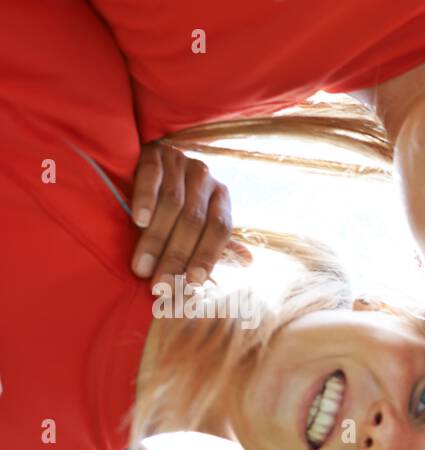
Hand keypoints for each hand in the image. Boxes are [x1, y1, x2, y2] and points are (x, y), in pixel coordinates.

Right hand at [130, 142, 249, 285]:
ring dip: (155, 239)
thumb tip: (249, 261)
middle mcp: (205, 178)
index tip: (192, 282)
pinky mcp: (154, 153)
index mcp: (221, 197)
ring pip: (172, 204)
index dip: (207, 255)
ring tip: (141, 267)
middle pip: (194, 221)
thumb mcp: (201, 222)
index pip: (220, 229)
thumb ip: (217, 243)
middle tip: (160, 284)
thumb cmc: (178, 203)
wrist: (152, 159)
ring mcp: (180, 163)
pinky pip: (151, 177)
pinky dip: (145, 200)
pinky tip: (138, 221)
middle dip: (176, 257)